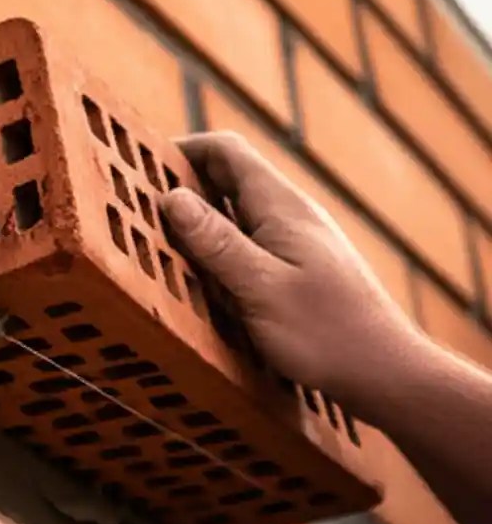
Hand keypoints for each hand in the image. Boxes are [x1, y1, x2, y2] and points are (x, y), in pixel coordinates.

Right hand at [158, 132, 421, 401]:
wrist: (386, 372)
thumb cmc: (327, 334)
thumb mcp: (260, 287)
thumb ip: (216, 241)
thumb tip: (171, 197)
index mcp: (281, 206)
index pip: (226, 152)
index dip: (182, 150)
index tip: (140, 169)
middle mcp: (290, 214)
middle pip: (228, 179)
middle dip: (183, 186)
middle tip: (137, 209)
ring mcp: (296, 241)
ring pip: (236, 213)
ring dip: (198, 222)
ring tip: (158, 244)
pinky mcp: (297, 268)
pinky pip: (247, 243)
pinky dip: (217, 250)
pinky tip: (200, 279)